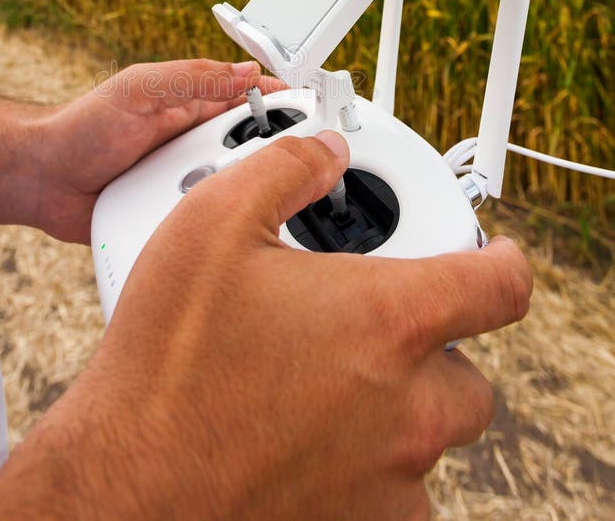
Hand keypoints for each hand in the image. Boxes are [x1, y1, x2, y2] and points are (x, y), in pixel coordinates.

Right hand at [0, 132, 532, 519]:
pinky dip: (371, 451)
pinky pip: (397, 479)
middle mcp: (408, 404)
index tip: (489, 256)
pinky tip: (307, 425)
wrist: (129, 479)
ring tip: (324, 373)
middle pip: (468, 364)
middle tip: (366, 320)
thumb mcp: (213, 223)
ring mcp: (390, 473)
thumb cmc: (169, 360)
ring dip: (399, 395)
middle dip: (430, 338)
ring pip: (432, 425)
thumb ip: (286, 168)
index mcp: (388, 321)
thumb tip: (326, 152)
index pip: (502, 284)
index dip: (501, 259)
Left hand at [33, 58, 283, 242]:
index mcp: (192, 107)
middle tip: (297, 162)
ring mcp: (185, 182)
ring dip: (244, 190)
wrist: (41, 182)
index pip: (250, 100)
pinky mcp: (173, 216)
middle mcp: (194, 145)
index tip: (315, 110)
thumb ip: (191, 78)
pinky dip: (220, 222)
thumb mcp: (138, 89)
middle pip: (252, 148)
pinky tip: (230, 230)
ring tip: (257, 195)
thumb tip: (245, 72)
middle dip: (273, 155)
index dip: (283, 103)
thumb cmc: (80, 128)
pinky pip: (208, 220)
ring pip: (235, 188)